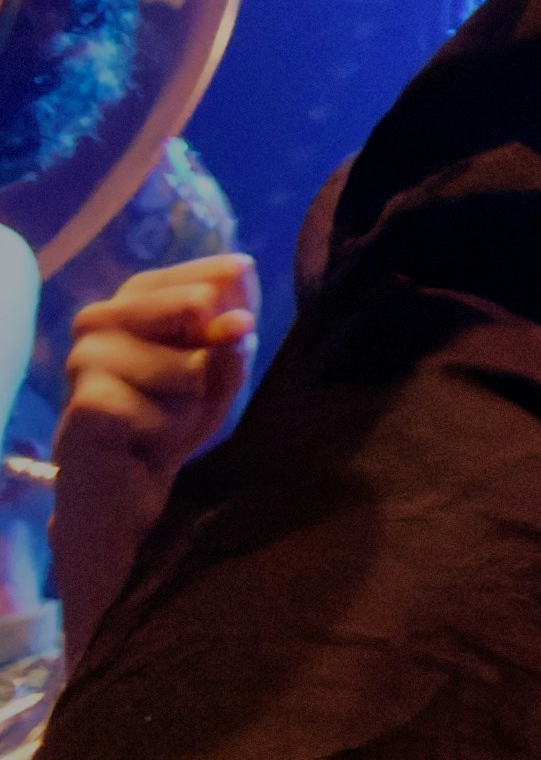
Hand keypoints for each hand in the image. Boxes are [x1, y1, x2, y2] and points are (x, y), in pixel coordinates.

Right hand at [57, 254, 256, 482]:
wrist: (123, 485)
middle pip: (201, 304)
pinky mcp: (83, 401)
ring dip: (190, 403)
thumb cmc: (174, 414)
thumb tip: (237, 323)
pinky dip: (169, 431)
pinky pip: (163, 410)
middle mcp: (104, 313)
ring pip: (188, 366)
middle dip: (211, 361)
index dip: (238, 321)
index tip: (209, 353)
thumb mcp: (224, 373)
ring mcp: (84, 356)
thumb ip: (236, 341)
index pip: (225, 274)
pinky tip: (140, 438)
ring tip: (158, 417)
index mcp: (142, 292)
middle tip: (182, 392)